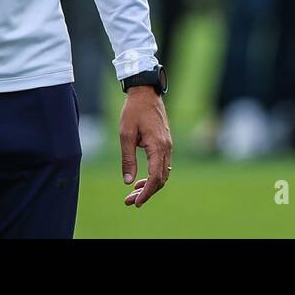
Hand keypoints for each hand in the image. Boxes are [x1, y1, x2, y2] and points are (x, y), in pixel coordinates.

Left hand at [118, 86, 171, 207]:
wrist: (146, 92)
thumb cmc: (133, 111)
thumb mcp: (126, 135)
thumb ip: (128, 159)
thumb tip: (128, 182)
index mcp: (158, 146)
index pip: (155, 177)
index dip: (146, 192)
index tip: (136, 202)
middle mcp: (167, 147)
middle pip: (161, 178)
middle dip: (147, 192)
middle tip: (130, 201)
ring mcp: (168, 145)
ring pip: (163, 173)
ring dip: (150, 185)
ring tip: (133, 192)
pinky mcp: (165, 142)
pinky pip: (163, 164)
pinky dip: (154, 175)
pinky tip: (142, 179)